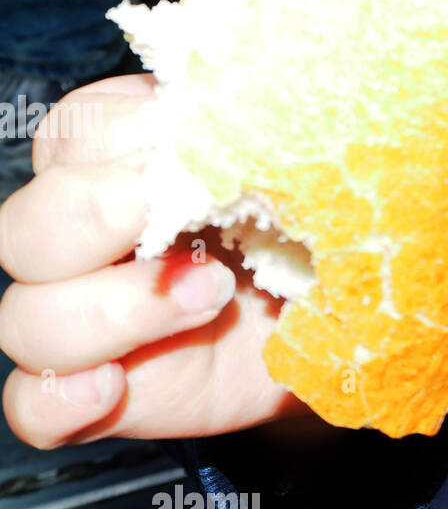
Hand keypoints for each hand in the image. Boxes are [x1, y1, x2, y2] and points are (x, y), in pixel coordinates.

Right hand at [0, 75, 310, 449]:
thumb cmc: (323, 208)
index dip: (124, 140)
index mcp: (124, 150)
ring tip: (212, 295)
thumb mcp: (305, 153)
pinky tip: (111, 387)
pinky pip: (33, 406)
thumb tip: (242, 102)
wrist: (354, 303)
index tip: (197, 150)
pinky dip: (61, 398)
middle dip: (99, 220)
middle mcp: (86, 230)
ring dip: (111, 311)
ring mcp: (84, 314)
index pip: (76, 132)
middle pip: (27, 226)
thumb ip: (262, 124)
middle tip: (196, 216)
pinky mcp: (98, 390)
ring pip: (24, 318)